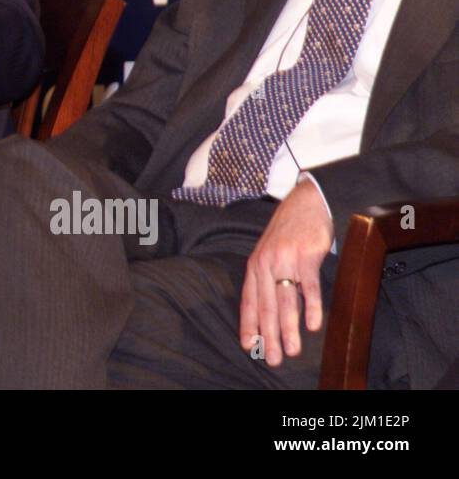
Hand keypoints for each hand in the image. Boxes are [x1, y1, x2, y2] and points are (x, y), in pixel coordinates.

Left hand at [238, 177, 333, 366]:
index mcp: (255, 266)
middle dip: (268, 336)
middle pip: (266, 307)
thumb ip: (267, 278)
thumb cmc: (289, 231)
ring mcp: (285, 260)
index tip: (249, 347)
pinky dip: (311, 307)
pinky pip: (308, 286)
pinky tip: (312, 325)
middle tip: (272, 359)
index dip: (248, 325)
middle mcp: (266, 264)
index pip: (248, 301)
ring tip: (291, 351)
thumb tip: (268, 309)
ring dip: (288, 329)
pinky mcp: (306, 255)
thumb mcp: (269, 253)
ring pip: (285, 301)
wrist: (306, 202)